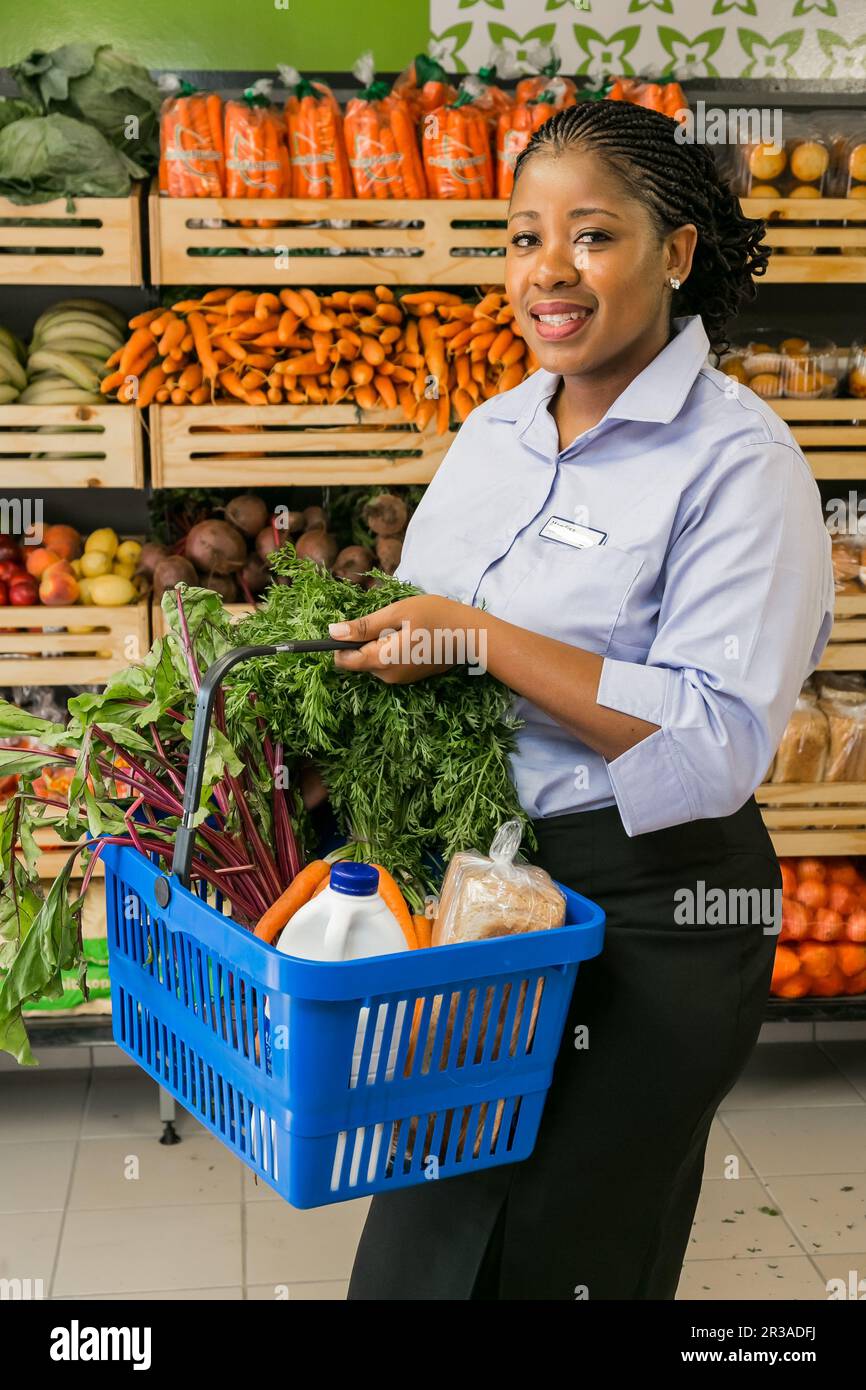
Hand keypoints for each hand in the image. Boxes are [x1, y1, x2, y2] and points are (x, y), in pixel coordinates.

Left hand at [329, 595, 473, 684]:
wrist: (472, 635)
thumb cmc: (436, 616)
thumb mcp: (397, 613)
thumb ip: (364, 626)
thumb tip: (333, 632)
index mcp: (382, 660)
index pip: (343, 660)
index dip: (340, 643)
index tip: (354, 626)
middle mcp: (388, 676)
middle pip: (358, 660)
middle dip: (364, 641)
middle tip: (389, 621)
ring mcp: (399, 679)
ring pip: (373, 661)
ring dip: (378, 643)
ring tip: (403, 627)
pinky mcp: (409, 677)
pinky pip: (388, 663)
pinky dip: (391, 649)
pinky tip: (411, 636)